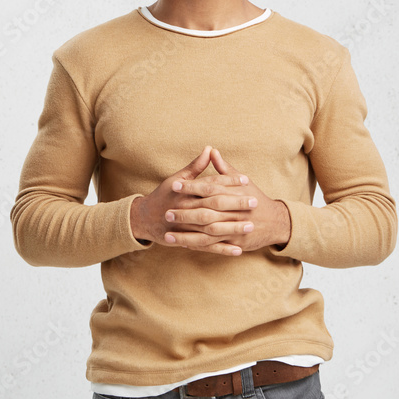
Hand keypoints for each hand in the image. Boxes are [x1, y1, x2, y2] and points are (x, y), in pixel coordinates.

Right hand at [129, 146, 255, 255]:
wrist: (143, 219)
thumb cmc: (163, 196)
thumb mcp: (177, 179)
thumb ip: (195, 166)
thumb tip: (209, 148)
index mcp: (186, 191)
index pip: (210, 184)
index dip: (228, 182)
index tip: (246, 180)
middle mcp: (186, 208)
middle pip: (214, 205)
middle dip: (235, 204)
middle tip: (254, 201)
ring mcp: (186, 226)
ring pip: (212, 227)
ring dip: (232, 228)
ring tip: (250, 226)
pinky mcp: (186, 241)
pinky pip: (206, 246)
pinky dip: (222, 249)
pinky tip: (238, 250)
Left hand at [169, 148, 290, 253]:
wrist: (276, 222)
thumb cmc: (255, 198)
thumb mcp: (242, 182)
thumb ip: (224, 169)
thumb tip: (211, 150)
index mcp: (235, 192)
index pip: (211, 187)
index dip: (192, 186)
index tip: (175, 185)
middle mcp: (236, 210)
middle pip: (208, 211)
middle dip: (186, 212)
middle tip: (167, 212)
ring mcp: (237, 228)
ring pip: (208, 232)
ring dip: (188, 234)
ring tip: (168, 234)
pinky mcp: (237, 243)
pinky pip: (215, 245)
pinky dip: (199, 246)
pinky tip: (184, 245)